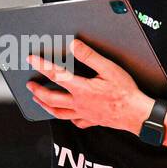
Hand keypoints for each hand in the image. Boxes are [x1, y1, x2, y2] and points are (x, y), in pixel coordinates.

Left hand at [25, 38, 152, 133]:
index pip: (56, 76)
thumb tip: (74, 45)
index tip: (31, 60)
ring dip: (45, 106)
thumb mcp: (109, 69)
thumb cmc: (125, 92)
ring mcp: (84, 114)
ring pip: (59, 113)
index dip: (41, 66)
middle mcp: (79, 103)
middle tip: (29, 85)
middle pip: (51, 99)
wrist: (137, 114)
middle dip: (38, 91)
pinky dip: (68, 118)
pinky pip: (75, 122)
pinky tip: (67, 114)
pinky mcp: (92, 121)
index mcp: (82, 89)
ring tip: (38, 100)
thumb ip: (90, 56)